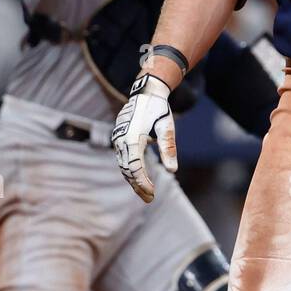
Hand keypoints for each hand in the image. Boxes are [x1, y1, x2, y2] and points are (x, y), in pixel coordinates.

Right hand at [111, 74, 177, 202]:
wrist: (146, 92)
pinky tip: (139, 176)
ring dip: (132, 179)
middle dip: (137, 185)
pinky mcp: (119, 137)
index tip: (152, 193)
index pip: (135, 168)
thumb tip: (173, 170)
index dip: (143, 183)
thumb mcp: (167, 128)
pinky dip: (129, 169)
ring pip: (123, 165)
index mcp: (132, 139)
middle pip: (126, 170)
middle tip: (149, 198)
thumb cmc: (158, 110)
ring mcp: (118, 138)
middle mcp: (121, 140)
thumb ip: (168, 149)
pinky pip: (122, 158)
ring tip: (145, 191)